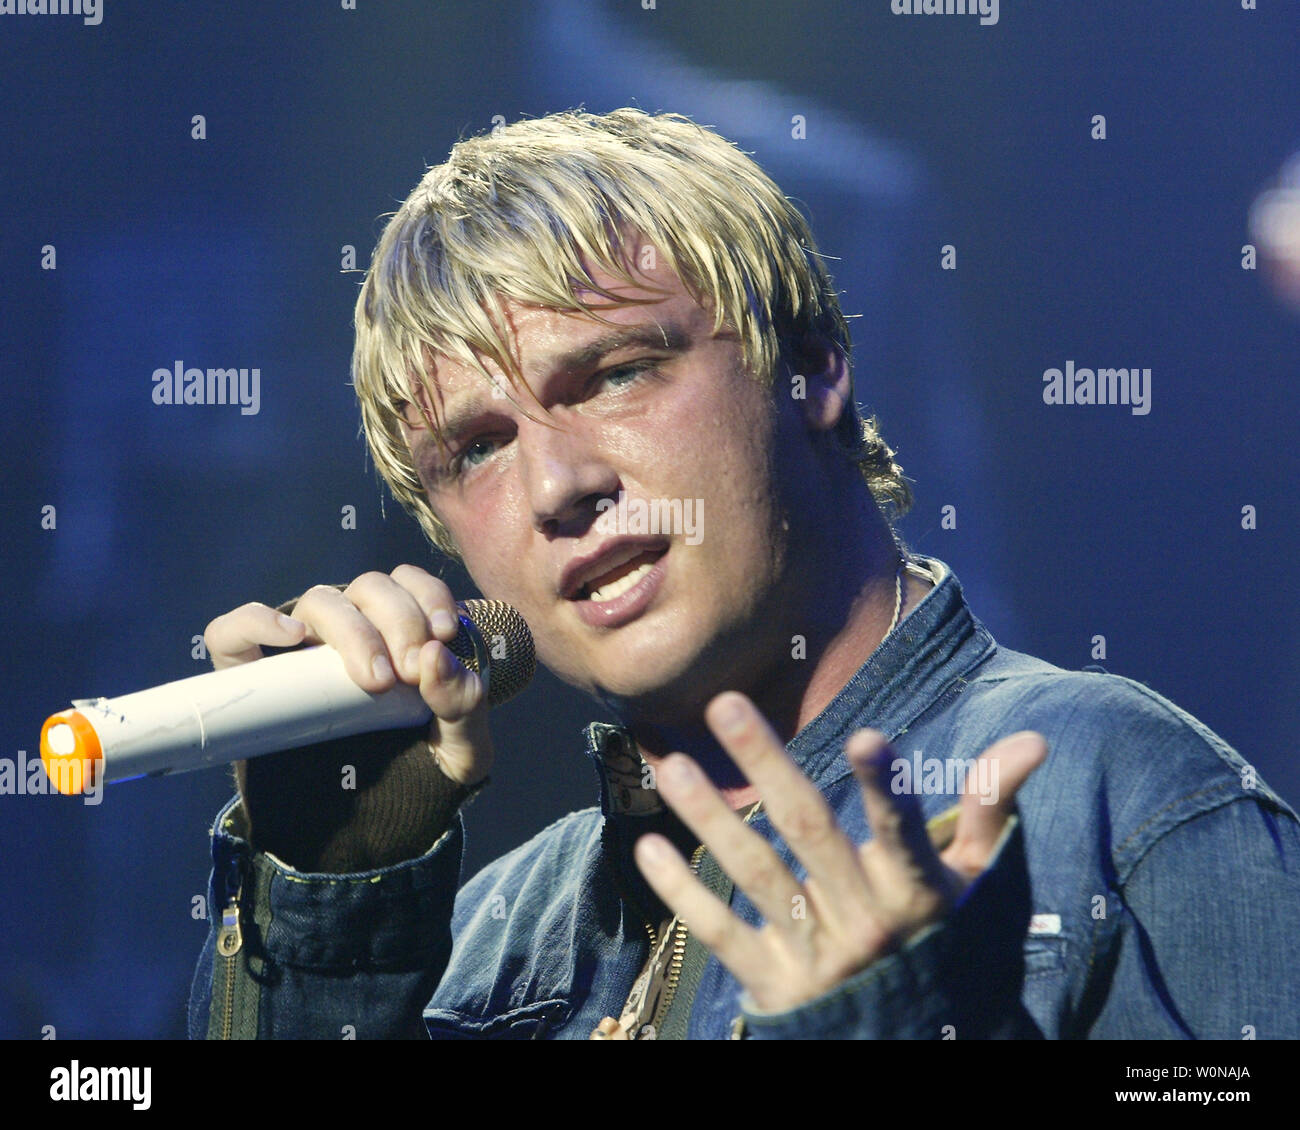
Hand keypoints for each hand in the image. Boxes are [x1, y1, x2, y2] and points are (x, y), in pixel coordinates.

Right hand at [203, 565, 491, 786]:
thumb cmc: (420, 776)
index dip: (428, 596)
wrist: (370, 831)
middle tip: (409, 673)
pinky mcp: (252, 678)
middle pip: (370, 588)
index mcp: (401, 630)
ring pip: (319, 602)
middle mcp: (352, 628)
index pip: (411, 583)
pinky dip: (257, 621)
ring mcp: (301, 651)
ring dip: (352, 628)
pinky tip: (293, 637)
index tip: (445, 633)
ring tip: (376, 678)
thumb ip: (464, 704)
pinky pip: (235, 631)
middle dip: (399, 621)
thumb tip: (436, 655)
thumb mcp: (462, 751)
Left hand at [633, 692, 1046, 1013]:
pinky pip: (721, 933)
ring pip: (755, 874)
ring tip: (671, 765)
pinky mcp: (774, 984)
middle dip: (765, 764)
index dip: (883, 788)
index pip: (902, 834)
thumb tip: (1032, 740)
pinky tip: (647, 847)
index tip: (865, 737)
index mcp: (917, 894)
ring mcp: (815, 956)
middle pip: (807, 832)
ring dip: (709, 817)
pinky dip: (683, 892)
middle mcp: (864, 924)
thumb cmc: (944, 945)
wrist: (916, 1043)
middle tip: (724, 704)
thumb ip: (989, 808)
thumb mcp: (973, 884)